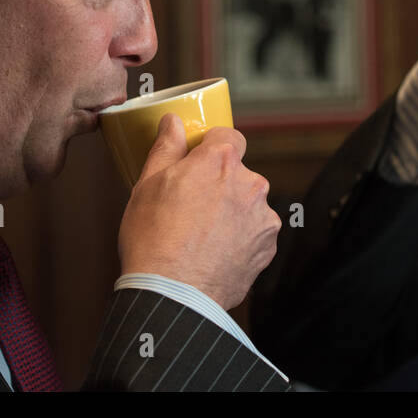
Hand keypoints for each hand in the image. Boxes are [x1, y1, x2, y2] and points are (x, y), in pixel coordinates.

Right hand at [117, 114, 280, 310]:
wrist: (173, 296)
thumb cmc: (154, 240)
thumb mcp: (148, 184)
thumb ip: (166, 147)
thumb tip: (173, 122)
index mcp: (220, 162)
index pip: (228, 137)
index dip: (212, 148)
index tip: (199, 162)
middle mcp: (250, 184)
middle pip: (238, 173)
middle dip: (219, 184)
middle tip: (191, 207)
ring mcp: (263, 217)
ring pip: (247, 204)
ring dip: (231, 212)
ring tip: (201, 236)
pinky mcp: (268, 246)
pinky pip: (255, 232)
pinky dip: (240, 239)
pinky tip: (215, 252)